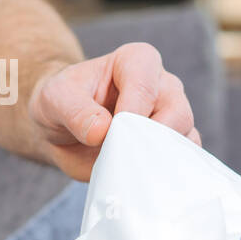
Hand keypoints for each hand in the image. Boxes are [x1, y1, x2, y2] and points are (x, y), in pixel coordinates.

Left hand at [28, 42, 200, 180]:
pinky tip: (140, 177)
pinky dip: (166, 172)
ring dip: (158, 158)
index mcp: (136, 61)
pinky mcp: (171, 144)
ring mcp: (171, 115)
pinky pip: (183, 158)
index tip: (109, 134)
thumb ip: (75, 111)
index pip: (145, 85)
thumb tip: (102, 131)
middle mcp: (162, 85)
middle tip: (121, 155)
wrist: (62, 126)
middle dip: (149, 139)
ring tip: (127, 167)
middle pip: (177, 112)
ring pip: (185, 137)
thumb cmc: (63, 101)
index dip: (130, 113)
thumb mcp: (55, 98)